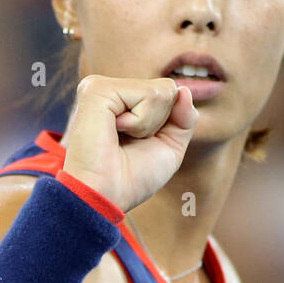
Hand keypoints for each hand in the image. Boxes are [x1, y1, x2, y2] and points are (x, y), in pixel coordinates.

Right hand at [61, 74, 198, 214]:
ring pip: (160, 91)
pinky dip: (141, 121)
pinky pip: (148, 94)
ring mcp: (102, 86)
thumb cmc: (131, 179)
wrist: (105, 196)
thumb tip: (185, 89)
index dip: (167, 125)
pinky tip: (115, 130)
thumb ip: (184, 118)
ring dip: (149, 124)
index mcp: (123, 101)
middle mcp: (111, 91)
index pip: (168, 94)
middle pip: (166, 89)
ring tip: (120, 138)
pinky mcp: (98, 89)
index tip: (138, 145)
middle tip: (129, 143)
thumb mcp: (169, 148)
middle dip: (159, 123)